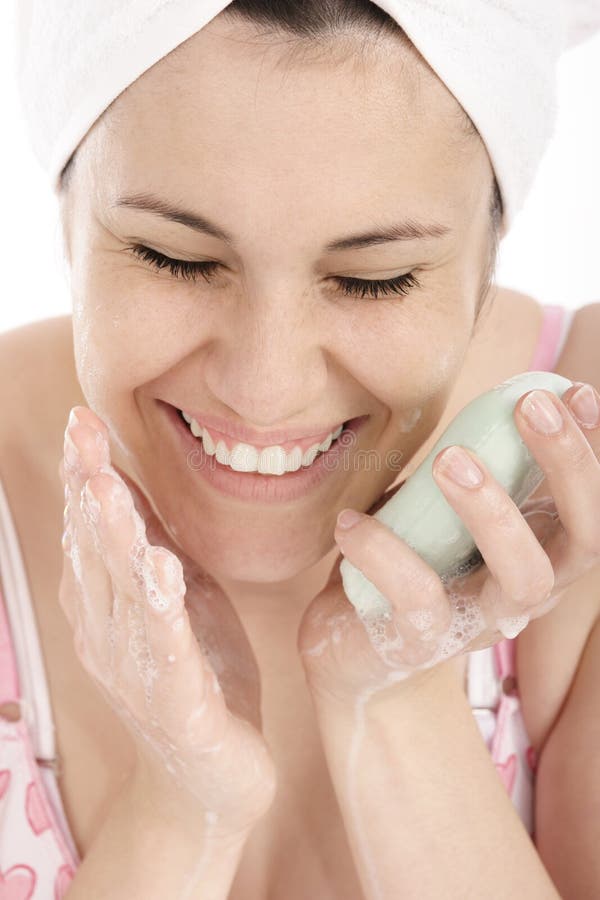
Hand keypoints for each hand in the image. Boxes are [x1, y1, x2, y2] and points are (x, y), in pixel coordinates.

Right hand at [60, 406, 275, 836]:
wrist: (209, 780)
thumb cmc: (197, 681)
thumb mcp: (177, 600)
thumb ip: (152, 548)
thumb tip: (128, 484)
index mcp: (107, 609)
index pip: (89, 533)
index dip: (82, 477)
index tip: (81, 423)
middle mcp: (108, 636)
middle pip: (93, 554)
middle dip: (87, 491)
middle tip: (81, 435)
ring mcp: (137, 672)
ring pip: (119, 594)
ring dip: (113, 538)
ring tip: (107, 489)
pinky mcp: (177, 704)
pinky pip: (165, 649)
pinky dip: (160, 609)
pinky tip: (161, 570)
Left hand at [298, 381, 599, 707]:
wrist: (351, 653)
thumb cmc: (402, 564)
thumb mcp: (439, 511)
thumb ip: (464, 470)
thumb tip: (475, 408)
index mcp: (538, 551)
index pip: (589, 503)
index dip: (592, 448)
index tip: (576, 391)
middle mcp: (525, 591)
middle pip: (586, 538)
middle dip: (569, 466)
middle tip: (530, 406)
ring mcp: (479, 623)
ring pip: (523, 576)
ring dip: (493, 510)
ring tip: (448, 457)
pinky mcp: (423, 645)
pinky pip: (420, 599)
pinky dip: (385, 553)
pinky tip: (350, 522)